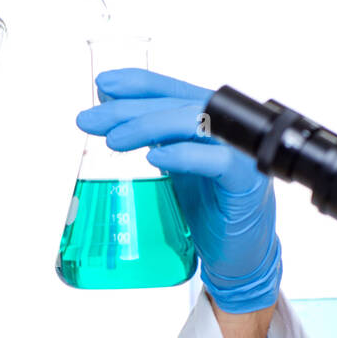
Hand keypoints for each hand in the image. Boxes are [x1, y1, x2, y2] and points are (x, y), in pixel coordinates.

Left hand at [76, 68, 281, 313]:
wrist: (236, 253)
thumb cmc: (207, 208)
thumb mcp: (172, 166)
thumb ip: (151, 137)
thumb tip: (110, 109)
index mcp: (209, 121)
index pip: (172, 90)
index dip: (138, 84)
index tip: (102, 85)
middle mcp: (227, 129)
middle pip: (176, 104)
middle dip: (129, 110)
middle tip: (91, 121)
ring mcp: (240, 152)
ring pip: (195, 122)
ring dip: (150, 126)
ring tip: (114, 140)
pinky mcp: (245, 181)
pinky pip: (218, 160)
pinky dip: (185, 155)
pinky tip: (155, 158)